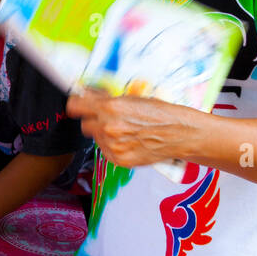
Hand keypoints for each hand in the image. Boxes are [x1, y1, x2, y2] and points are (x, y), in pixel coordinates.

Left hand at [67, 89, 189, 167]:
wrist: (181, 134)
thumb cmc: (162, 114)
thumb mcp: (133, 98)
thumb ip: (108, 99)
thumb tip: (89, 96)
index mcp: (111, 108)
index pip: (75, 106)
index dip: (77, 105)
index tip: (79, 105)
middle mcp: (108, 127)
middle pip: (84, 124)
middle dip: (93, 120)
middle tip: (107, 118)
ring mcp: (113, 145)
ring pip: (95, 138)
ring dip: (103, 134)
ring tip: (124, 130)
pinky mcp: (119, 159)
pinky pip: (105, 151)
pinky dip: (112, 146)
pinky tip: (127, 140)